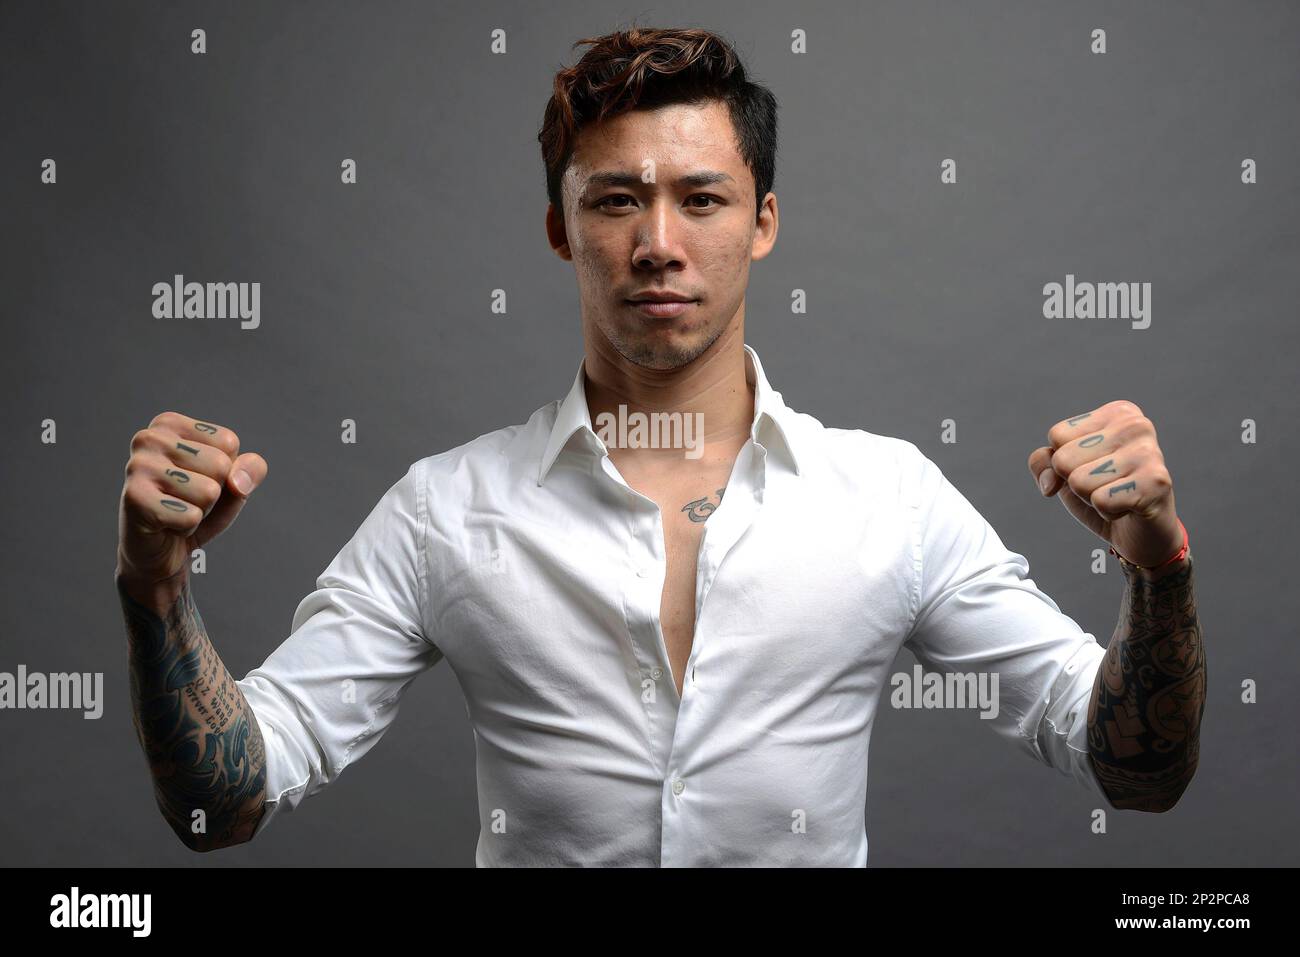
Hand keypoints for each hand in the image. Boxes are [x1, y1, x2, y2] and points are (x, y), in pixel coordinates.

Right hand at [117, 411, 268, 589]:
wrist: (161, 550)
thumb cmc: (195, 507)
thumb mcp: (234, 484)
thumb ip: (251, 469)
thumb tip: (238, 480)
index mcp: (168, 424)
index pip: (228, 442)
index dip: (224, 471)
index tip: (196, 479)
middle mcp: (148, 438)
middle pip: (220, 465)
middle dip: (213, 493)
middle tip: (185, 500)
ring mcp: (137, 467)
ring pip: (209, 492)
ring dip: (199, 511)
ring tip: (175, 510)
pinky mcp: (134, 499)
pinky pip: (191, 517)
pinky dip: (186, 528)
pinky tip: (165, 525)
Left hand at [1027, 400, 1181, 567]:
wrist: (1144, 532)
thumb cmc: (1105, 492)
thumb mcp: (1065, 471)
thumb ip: (1043, 462)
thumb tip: (1050, 482)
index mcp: (1118, 413)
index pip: (1056, 435)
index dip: (1064, 462)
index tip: (1094, 468)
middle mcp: (1137, 425)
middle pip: (1063, 459)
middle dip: (1076, 482)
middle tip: (1107, 486)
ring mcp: (1149, 452)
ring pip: (1078, 481)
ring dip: (1092, 497)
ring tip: (1118, 496)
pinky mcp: (1156, 483)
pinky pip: (1099, 501)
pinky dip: (1107, 512)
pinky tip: (1128, 508)